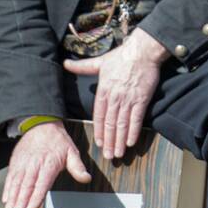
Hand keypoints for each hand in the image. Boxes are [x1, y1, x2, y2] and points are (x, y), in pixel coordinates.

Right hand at [2, 120, 90, 207]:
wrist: (41, 124)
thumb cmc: (58, 141)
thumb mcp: (72, 151)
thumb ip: (77, 167)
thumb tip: (86, 178)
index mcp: (49, 163)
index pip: (42, 183)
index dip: (36, 197)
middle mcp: (34, 164)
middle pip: (27, 185)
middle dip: (21, 201)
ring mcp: (23, 163)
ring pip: (16, 182)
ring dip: (12, 197)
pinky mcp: (16, 162)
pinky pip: (11, 176)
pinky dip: (7, 188)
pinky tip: (6, 198)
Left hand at [62, 28, 168, 160]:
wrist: (141, 51)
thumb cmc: (121, 56)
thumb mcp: (99, 62)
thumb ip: (82, 67)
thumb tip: (66, 63)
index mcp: (103, 90)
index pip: (98, 116)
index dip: (99, 131)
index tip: (99, 143)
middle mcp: (114, 97)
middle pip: (110, 124)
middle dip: (109, 142)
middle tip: (108, 156)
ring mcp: (128, 99)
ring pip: (122, 124)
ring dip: (120, 141)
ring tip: (119, 154)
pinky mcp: (141, 99)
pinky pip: (136, 119)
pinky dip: (133, 132)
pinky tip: (131, 142)